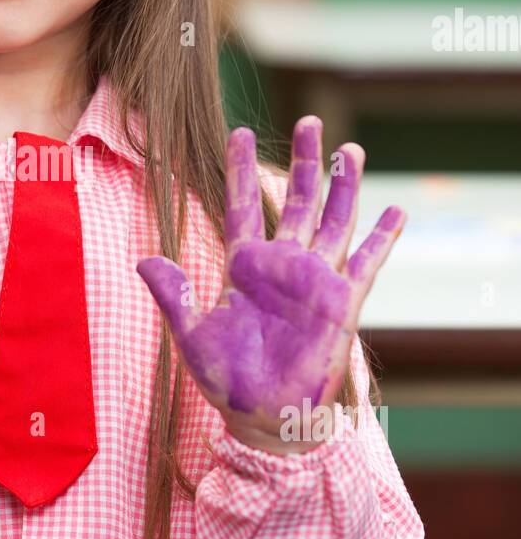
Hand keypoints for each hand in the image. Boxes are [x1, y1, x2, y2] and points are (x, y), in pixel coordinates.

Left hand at [136, 116, 405, 453]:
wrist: (264, 418)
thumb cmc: (228, 381)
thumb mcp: (192, 334)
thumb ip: (173, 294)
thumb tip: (143, 260)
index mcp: (244, 266)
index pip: (244, 206)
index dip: (242, 170)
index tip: (239, 132)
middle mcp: (283, 265)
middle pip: (297, 201)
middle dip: (304, 161)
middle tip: (309, 121)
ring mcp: (315, 281)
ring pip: (334, 221)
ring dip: (343, 186)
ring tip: (350, 150)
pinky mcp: (342, 303)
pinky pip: (366, 264)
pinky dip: (382, 238)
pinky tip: (396, 211)